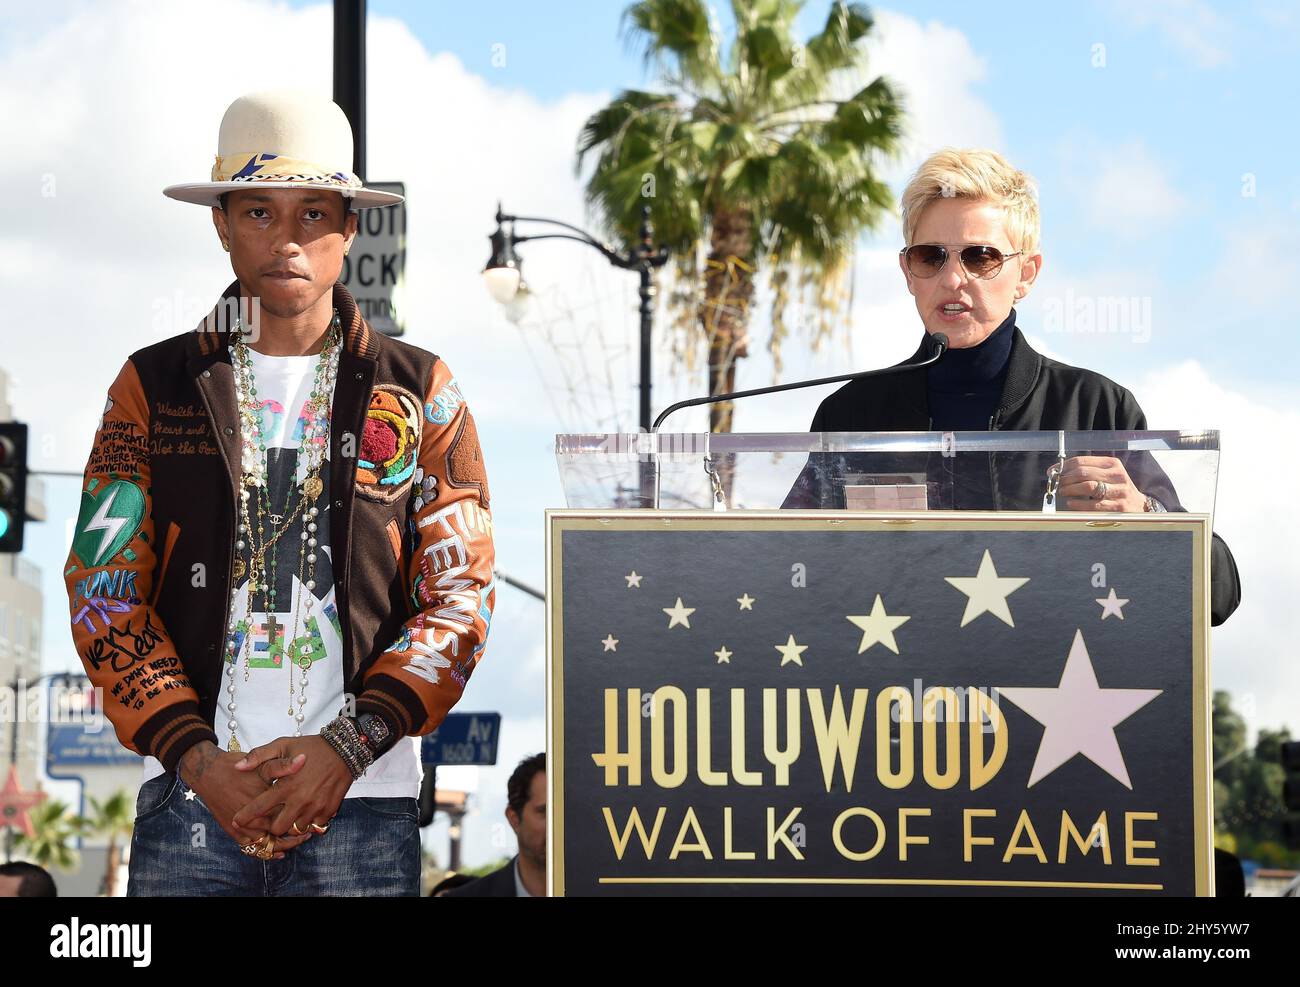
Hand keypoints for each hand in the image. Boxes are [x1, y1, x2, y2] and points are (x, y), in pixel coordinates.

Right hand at [178, 740, 305, 857]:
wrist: (208, 774)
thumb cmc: (236, 768)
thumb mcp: (262, 764)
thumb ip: (283, 765)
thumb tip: (303, 759)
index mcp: (266, 804)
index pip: (291, 818)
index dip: (304, 821)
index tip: (315, 820)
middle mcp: (255, 820)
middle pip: (282, 834)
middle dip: (296, 835)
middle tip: (308, 833)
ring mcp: (244, 829)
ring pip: (270, 845)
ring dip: (284, 845)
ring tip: (296, 840)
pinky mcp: (234, 833)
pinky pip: (253, 850)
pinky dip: (266, 852)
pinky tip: (278, 853)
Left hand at [231, 735, 352, 840]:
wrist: (344, 749)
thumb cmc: (311, 747)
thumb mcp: (283, 744)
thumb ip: (258, 755)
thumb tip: (238, 767)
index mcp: (286, 785)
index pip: (259, 808)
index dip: (244, 817)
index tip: (236, 820)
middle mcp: (300, 800)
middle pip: (278, 828)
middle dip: (272, 825)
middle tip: (273, 817)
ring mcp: (316, 807)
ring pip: (296, 830)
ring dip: (292, 825)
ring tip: (291, 815)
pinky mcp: (329, 810)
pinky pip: (315, 827)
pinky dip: (309, 823)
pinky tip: (307, 812)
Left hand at [1051, 455, 1146, 511]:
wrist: (1139, 506)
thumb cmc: (1116, 489)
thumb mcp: (1107, 475)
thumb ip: (1086, 471)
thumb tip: (1056, 471)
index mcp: (1113, 464)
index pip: (1083, 461)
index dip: (1064, 466)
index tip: (1052, 471)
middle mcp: (1118, 476)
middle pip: (1084, 473)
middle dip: (1066, 479)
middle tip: (1058, 484)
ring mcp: (1119, 491)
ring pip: (1088, 487)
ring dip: (1071, 490)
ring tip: (1063, 492)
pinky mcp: (1119, 507)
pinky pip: (1094, 505)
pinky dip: (1079, 504)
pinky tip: (1071, 503)